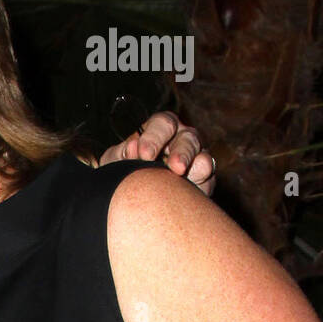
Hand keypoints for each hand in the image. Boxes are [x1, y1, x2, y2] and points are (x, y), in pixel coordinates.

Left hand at [98, 111, 215, 195]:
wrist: (133, 197)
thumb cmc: (123, 170)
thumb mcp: (114, 161)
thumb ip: (120, 153)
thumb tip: (133, 147)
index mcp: (159, 129)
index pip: (162, 124)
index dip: (155, 137)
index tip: (144, 154)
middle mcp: (181, 139)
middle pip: (188, 138)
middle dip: (180, 151)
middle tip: (172, 166)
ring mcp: (196, 158)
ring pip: (203, 156)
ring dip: (193, 165)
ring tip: (180, 173)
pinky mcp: (204, 179)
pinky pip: (208, 178)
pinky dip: (201, 181)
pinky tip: (192, 187)